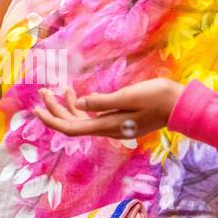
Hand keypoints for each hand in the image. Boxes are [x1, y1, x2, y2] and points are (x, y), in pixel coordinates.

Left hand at [33, 80, 185, 140]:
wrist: (181, 105)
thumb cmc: (157, 97)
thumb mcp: (128, 96)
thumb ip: (103, 102)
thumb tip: (78, 104)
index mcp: (108, 125)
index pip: (72, 128)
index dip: (52, 120)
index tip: (36, 110)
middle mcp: (108, 129)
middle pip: (74, 124)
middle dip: (55, 109)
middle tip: (44, 91)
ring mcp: (114, 125)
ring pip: (82, 120)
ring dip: (67, 106)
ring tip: (59, 88)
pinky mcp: (120, 119)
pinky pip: (93, 117)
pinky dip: (82, 106)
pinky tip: (78, 94)